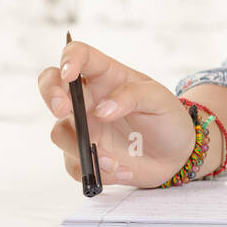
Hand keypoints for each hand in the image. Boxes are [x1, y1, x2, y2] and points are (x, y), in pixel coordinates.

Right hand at [37, 40, 196, 188]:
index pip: (80, 55)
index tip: (69, 74)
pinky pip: (74, 164)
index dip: (69, 58)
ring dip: (82, 149)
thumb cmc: (167, 118)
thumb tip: (101, 109)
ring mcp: (84, 128)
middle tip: (63, 110)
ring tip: (113, 161)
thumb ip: (132, 96)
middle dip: (50, 94)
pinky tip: (123, 171)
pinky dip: (97, 171)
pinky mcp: (84, 155)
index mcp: (107, 77)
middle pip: (51, 85)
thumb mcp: (160, 100)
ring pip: (59, 132)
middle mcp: (89, 100)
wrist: (176, 155)